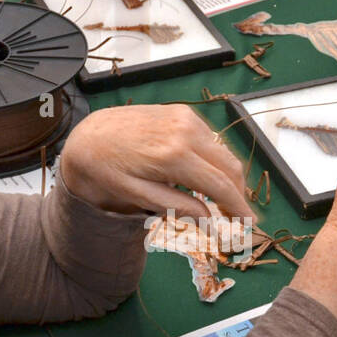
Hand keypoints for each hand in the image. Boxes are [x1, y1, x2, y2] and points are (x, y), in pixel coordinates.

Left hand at [58, 104, 255, 220]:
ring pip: (224, 153)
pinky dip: (214, 160)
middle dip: (238, 194)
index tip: (248, 224)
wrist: (88, 134)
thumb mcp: (136, 195)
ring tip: (220, 201)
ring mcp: (185, 118)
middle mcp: (185, 131)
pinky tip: (202, 177)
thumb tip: (209, 220)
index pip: (221, 185)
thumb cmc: (106, 168)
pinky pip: (211, 140)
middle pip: (230, 167)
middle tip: (237, 217)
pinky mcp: (183, 112)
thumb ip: (176, 206)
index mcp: (174, 156)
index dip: (238, 207)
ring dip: (227, 178)